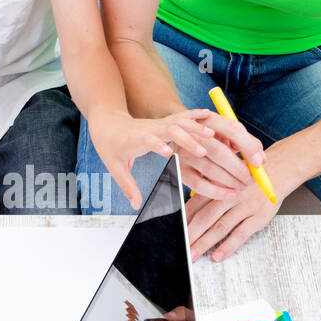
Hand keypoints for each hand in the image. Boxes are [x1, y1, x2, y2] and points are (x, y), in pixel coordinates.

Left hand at [88, 108, 216, 208]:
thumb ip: (128, 186)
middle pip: (170, 130)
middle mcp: (151, 129)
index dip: (158, 145)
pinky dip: (195, 115)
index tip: (169, 152)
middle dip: (187, 139)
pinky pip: (181, 116)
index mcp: (138, 139)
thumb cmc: (111, 146)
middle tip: (202, 151)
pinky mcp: (164, 121)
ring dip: (196, 127)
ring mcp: (159, 124)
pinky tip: (209, 114)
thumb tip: (135, 206)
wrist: (108, 123)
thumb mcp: (116, 167)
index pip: (149, 140)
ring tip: (213, 135)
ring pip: (179, 122)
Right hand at [172, 109, 267, 200]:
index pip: (231, 129)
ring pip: (209, 168)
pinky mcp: (179, 168)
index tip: (259, 163)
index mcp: (210, 119)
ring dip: (230, 181)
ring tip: (243, 186)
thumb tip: (261, 161)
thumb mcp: (228, 134)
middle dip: (239, 168)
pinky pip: (199, 184)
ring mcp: (184, 151)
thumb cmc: (213, 138)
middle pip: (219, 150)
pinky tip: (231, 194)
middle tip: (251, 179)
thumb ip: (248, 143)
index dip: (247, 146)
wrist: (181, 138)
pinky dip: (217, 192)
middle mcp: (193, 133)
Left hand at [186, 150, 288, 262]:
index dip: (184, 219)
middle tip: (180, 247)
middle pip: (205, 218)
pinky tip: (217, 256)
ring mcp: (245, 206)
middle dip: (190, 234)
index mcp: (220, 185)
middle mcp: (231, 195)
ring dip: (204, 243)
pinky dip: (228, 246)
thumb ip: (211, 190)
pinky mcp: (259, 217)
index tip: (173, 231)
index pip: (196, 204)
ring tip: (193, 255)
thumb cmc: (252, 175)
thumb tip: (189, 207)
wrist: (281, 168)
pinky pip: (240, 234)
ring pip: (220, 227)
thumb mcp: (229, 176)